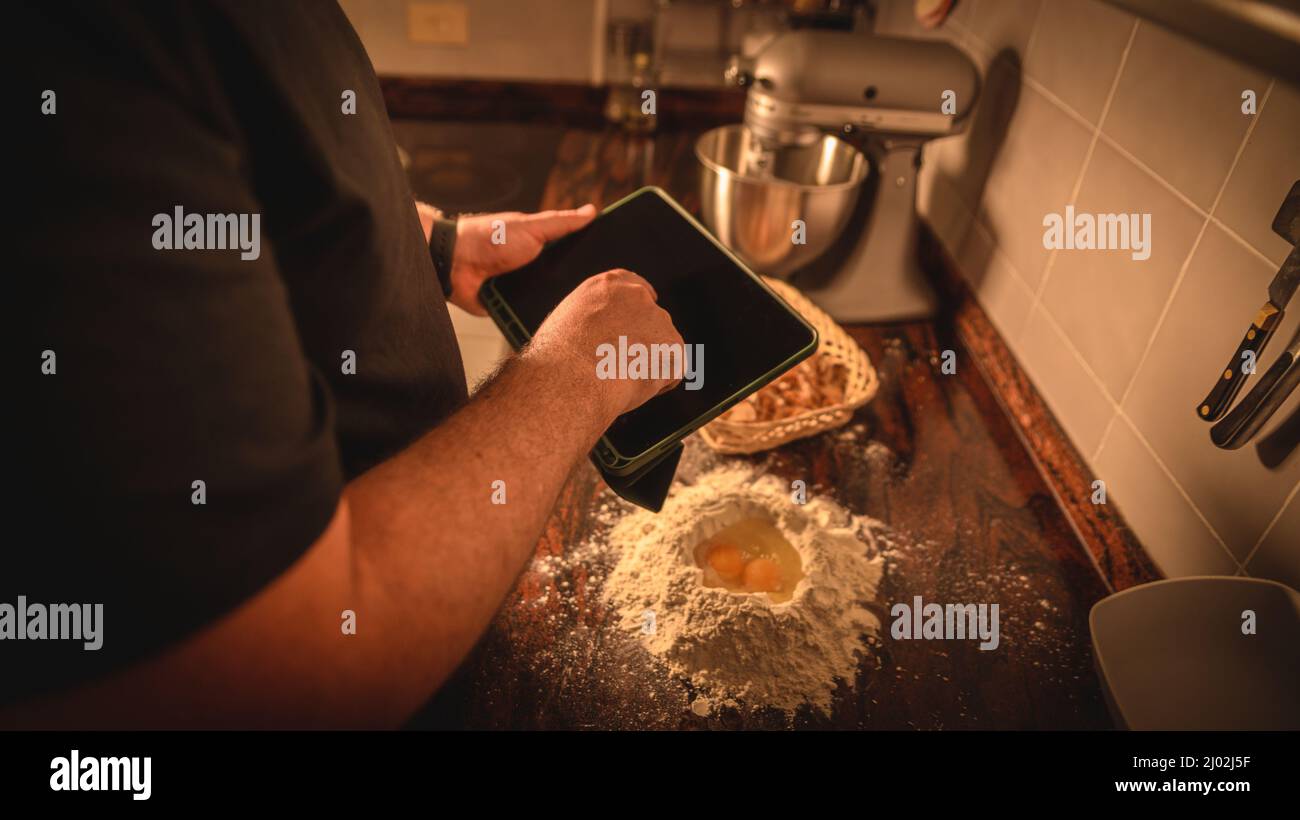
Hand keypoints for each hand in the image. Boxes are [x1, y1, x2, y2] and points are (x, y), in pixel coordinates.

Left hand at [437, 205, 597, 314]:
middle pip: (567, 282)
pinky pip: (531, 319)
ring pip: (552, 303)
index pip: (574, 257)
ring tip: (583, 314)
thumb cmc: (491, 238)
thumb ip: (562, 222)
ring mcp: (525, 291)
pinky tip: (558, 326)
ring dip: (562, 307)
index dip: (592, 262)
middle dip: (579, 289)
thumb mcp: (532, 227)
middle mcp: (536, 270)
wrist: (457, 263)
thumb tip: (592, 211)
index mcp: (543, 249)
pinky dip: (541, 321)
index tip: (614, 270)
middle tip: (602, 298)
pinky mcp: (512, 310)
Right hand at [527, 269, 683, 422]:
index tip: (641, 322)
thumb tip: (600, 335)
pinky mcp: (673, 347)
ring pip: (661, 350)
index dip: (640, 310)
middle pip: (652, 322)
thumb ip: (593, 318)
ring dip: (647, 366)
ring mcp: (659, 320)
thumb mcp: (567, 321)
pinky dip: (656, 385)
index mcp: (609, 285)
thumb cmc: (560, 358)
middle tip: (619, 367)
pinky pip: (670, 373)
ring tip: (618, 378)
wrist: (572, 378)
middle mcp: (638, 296)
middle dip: (643, 345)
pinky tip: (631, 386)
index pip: (636, 287)